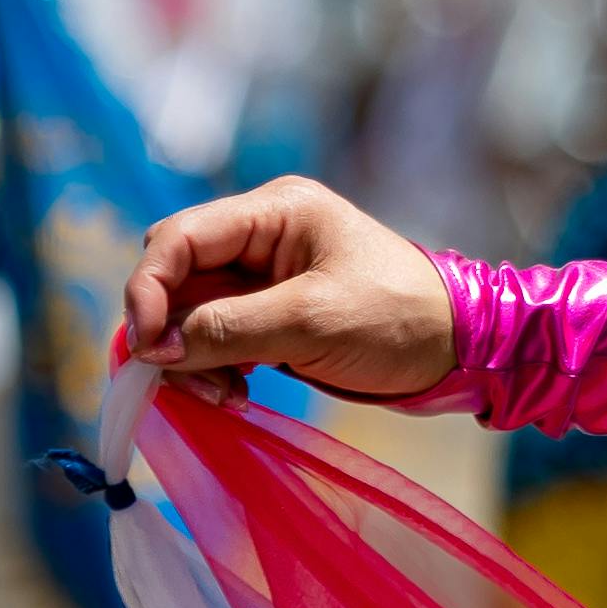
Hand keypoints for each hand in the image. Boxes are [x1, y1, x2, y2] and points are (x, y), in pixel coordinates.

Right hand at [120, 174, 458, 400]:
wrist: (459, 348)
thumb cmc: (397, 319)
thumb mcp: (312, 322)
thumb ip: (228, 330)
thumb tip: (153, 348)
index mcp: (275, 212)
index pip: (176, 239)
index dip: (147, 289)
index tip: (146, 347)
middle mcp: (261, 235)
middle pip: (175, 278)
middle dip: (170, 332)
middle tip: (192, 381)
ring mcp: (263, 276)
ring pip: (188, 314)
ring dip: (192, 358)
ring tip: (226, 395)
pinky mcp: (270, 314)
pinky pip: (214, 337)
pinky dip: (213, 367)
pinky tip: (237, 394)